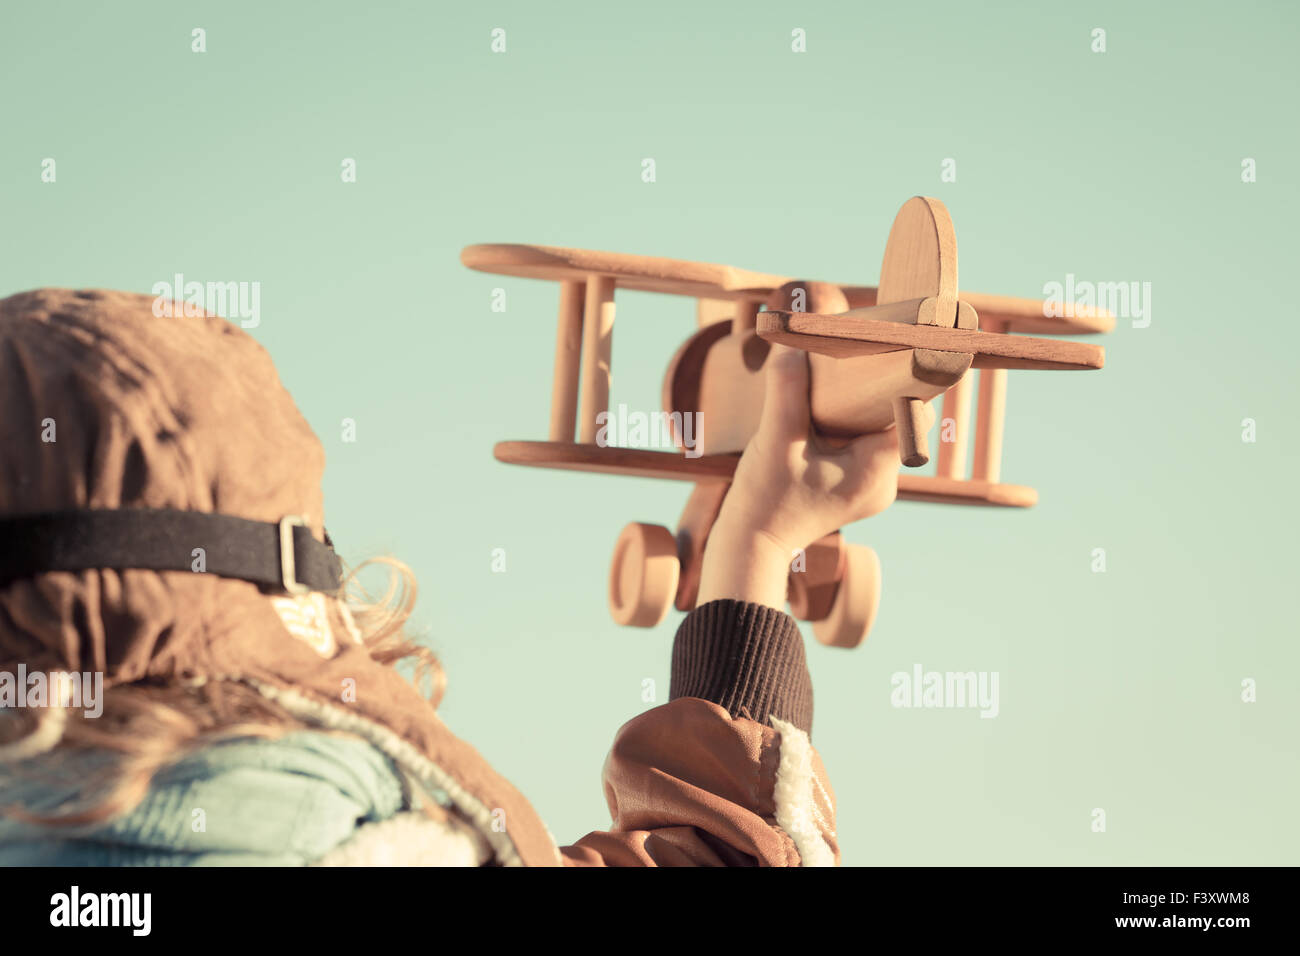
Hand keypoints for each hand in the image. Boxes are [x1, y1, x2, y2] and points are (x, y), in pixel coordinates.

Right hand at [696, 344, 930, 609]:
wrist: (750, 548)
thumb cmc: (765, 500)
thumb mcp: (775, 440)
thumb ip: (787, 391)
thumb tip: (793, 347)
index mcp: (877, 472)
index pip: (912, 415)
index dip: (900, 381)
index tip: (881, 354)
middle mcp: (882, 483)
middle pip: (894, 420)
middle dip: (871, 392)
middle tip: (848, 365)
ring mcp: (868, 488)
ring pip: (875, 432)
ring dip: (855, 409)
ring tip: (828, 391)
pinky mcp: (851, 489)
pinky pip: (859, 447)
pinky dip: (844, 428)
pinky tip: (818, 417)